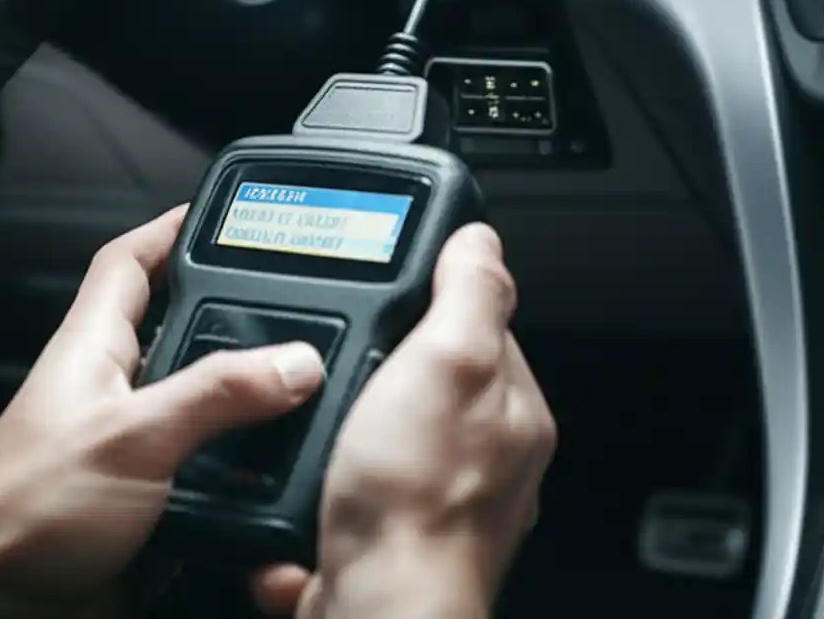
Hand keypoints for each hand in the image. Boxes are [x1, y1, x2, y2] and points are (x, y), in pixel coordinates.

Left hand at [0, 205, 325, 617]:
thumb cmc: (26, 513)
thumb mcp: (132, 438)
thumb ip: (216, 394)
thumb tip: (294, 361)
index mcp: (92, 350)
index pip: (128, 262)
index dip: (173, 228)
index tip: (224, 211)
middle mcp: (113, 389)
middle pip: (181, 328)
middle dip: (236, 316)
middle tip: (297, 304)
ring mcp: (131, 444)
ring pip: (205, 400)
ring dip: (250, 399)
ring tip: (308, 386)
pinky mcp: (149, 497)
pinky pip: (211, 466)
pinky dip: (246, 465)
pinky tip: (279, 471)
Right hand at [251, 224, 555, 618]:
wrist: (374, 603)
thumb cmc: (412, 497)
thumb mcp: (447, 361)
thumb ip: (470, 295)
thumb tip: (481, 240)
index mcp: (513, 411)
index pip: (482, 328)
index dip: (433, 303)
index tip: (390, 294)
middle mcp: (487, 460)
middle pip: (427, 383)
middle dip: (378, 370)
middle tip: (339, 362)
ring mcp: (438, 502)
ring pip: (383, 438)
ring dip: (342, 430)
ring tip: (315, 423)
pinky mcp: (388, 539)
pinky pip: (347, 495)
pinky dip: (322, 488)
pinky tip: (310, 483)